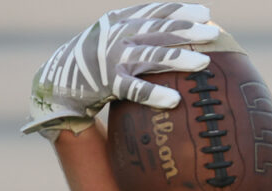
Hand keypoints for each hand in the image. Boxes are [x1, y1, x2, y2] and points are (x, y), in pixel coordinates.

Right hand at [23, 3, 218, 139]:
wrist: (58, 80)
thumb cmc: (94, 61)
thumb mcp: (112, 38)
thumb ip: (137, 34)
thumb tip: (175, 35)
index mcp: (119, 21)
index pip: (154, 11)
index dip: (180, 10)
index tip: (205, 12)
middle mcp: (117, 35)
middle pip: (157, 30)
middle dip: (186, 30)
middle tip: (213, 34)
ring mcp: (111, 58)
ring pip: (150, 56)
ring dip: (178, 58)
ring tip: (203, 64)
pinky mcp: (107, 83)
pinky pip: (134, 90)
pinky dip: (154, 94)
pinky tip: (175, 101)